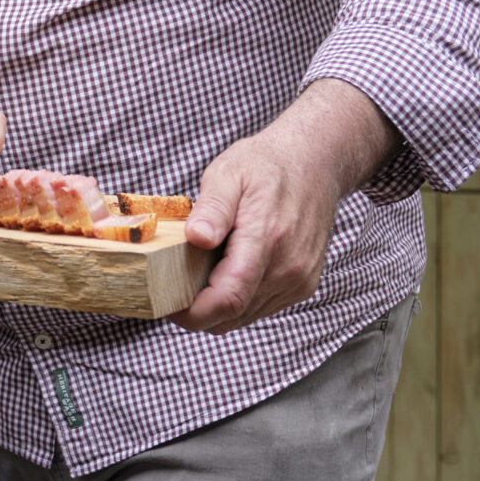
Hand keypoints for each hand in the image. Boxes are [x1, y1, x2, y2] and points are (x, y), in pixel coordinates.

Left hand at [171, 80, 396, 334]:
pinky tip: (223, 274)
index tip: (165, 305)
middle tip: (169, 291)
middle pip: (233, 314)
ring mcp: (299, 279)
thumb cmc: (266, 166)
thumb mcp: (228, 174)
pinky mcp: (304, 284)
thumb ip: (212, 208)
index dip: (193, 313)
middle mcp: (289, 268)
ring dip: (217, 307)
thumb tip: (197, 238)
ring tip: (195, 278)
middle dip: (197, 313)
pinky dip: (237, 301)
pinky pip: (261, 307)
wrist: (314, 164)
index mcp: (267, 239)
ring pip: (246, 316)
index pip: (228, 298)